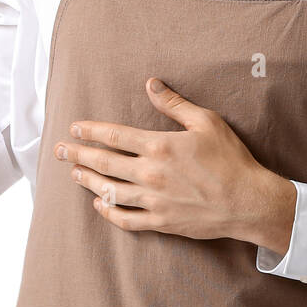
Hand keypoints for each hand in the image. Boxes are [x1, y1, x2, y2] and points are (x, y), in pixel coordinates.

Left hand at [54, 77, 296, 252]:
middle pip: (103, 163)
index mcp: (159, 146)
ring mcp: (153, 201)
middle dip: (77, 155)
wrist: (248, 201)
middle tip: (58, 151)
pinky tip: (99, 204)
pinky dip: (108, 212)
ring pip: (109, 191)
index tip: (74, 128)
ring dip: (88, 181)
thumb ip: (174, 104)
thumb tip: (151, 84)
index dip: (90, 131)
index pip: (113, 136)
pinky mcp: (161, 222)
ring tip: (74, 174)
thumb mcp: (206, 121)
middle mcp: (150, 174)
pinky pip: (126, 219)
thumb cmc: (231, 159)